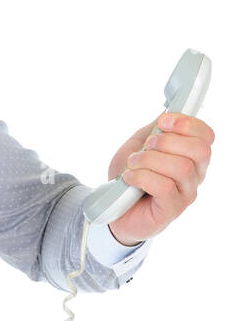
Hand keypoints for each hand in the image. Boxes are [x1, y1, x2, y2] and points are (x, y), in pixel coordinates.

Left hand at [105, 112, 214, 244]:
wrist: (113, 207)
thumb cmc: (129, 176)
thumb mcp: (140, 145)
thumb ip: (156, 129)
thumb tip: (169, 111)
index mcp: (190, 155)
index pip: (206, 136)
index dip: (187, 124)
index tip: (163, 121)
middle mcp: (195, 174)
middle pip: (200, 150)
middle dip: (167, 141)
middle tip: (146, 146)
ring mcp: (186, 193)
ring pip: (181, 168)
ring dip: (150, 160)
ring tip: (132, 163)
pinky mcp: (172, 209)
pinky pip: (164, 187)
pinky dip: (141, 177)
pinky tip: (129, 179)